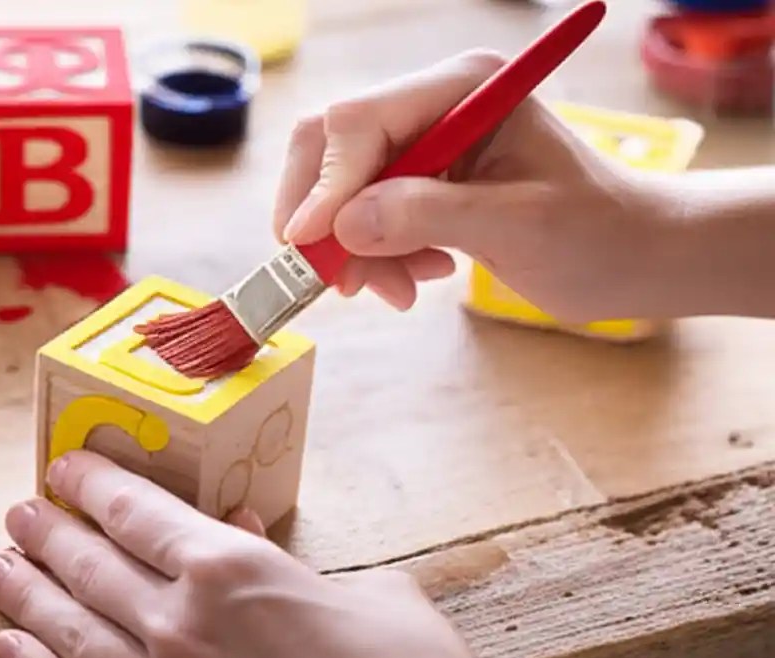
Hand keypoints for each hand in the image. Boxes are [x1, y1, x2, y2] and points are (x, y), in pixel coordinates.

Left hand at [0, 450, 523, 657]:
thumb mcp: (365, 593)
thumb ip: (290, 560)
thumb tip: (240, 531)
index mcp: (231, 570)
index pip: (135, 512)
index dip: (92, 483)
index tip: (66, 467)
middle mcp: (182, 625)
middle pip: (89, 566)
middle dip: (48, 533)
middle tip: (19, 511)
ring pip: (69, 630)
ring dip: (25, 594)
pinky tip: (7, 649)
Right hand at [275, 50, 673, 323]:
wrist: (634, 257)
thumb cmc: (598, 234)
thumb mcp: (516, 227)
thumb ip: (426, 217)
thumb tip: (340, 227)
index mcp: (466, 86)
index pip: (361, 122)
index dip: (326, 184)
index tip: (308, 245)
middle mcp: (435, 102)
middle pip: (332, 148)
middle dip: (327, 220)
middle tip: (344, 281)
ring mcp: (424, 140)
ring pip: (339, 189)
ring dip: (355, 249)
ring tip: (402, 288)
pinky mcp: (419, 179)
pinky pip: (361, 215)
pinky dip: (373, 255)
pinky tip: (415, 276)